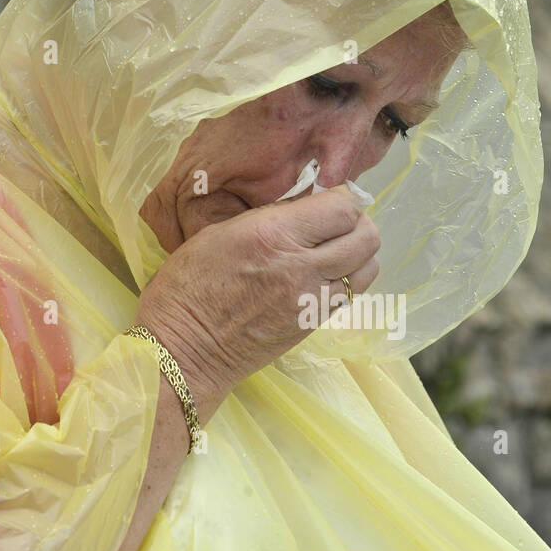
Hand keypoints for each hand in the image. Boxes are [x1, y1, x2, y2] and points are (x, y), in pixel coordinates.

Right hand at [134, 185, 379, 405]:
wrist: (183, 352)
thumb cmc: (186, 287)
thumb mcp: (219, 233)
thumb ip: (269, 219)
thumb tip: (303, 209)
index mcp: (273, 236)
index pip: (343, 208)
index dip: (345, 198)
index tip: (332, 197)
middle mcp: (302, 267)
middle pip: (367, 237)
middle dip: (359, 223)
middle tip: (338, 222)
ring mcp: (312, 301)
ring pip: (368, 269)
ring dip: (359, 254)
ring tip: (335, 250)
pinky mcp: (312, 325)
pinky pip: (350, 294)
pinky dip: (347, 280)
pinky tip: (322, 276)